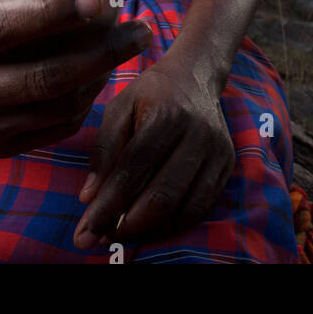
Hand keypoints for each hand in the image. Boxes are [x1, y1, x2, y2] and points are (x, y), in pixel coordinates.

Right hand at [0, 0, 153, 157]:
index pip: (2, 27)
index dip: (51, 13)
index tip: (96, 0)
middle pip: (44, 77)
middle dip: (101, 52)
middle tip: (140, 31)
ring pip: (60, 105)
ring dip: (101, 73)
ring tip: (123, 46)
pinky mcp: (1, 147)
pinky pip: (61, 125)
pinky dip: (89, 96)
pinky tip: (100, 72)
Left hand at [73, 57, 233, 248]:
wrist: (195, 76)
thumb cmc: (150, 94)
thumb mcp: (118, 108)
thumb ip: (103, 151)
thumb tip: (89, 197)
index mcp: (166, 116)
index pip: (133, 170)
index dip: (108, 206)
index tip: (84, 232)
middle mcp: (197, 134)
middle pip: (162, 195)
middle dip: (128, 225)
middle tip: (102, 238)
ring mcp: (217, 150)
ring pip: (186, 207)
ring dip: (152, 229)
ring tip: (123, 233)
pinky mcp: (228, 163)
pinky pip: (203, 206)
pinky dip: (176, 223)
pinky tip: (152, 225)